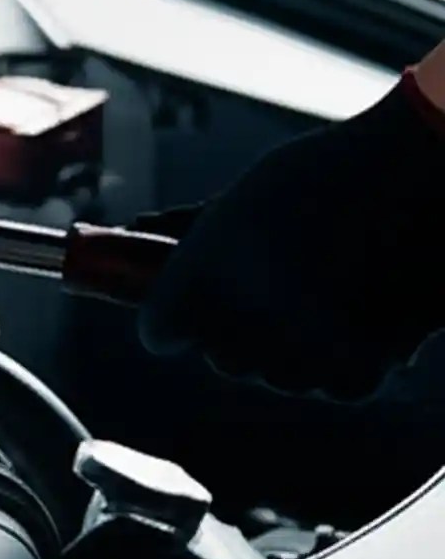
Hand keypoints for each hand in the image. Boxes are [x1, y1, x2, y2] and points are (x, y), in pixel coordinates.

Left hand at [138, 71, 444, 400]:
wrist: (425, 174)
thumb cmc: (332, 175)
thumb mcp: (248, 196)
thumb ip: (196, 231)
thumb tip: (143, 233)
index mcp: (201, 270)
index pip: (158, 332)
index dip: (170, 323)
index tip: (183, 317)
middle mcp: (240, 316)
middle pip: (221, 358)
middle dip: (239, 334)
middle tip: (275, 294)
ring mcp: (297, 349)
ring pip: (280, 375)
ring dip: (295, 350)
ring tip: (328, 292)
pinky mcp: (356, 370)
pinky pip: (336, 384)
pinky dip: (349, 360)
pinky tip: (362, 314)